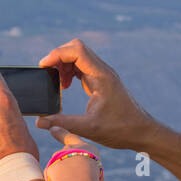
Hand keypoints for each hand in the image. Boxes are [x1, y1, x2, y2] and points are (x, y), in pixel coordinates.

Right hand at [36, 38, 157, 150]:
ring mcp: (103, 74)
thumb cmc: (120, 129)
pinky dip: (70, 72)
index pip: (77, 50)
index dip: (57, 54)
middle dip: (58, 57)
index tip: (43, 67)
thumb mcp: (88, 128)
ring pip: (79, 56)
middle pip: (76, 48)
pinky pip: (82, 67)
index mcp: (101, 76)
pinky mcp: (101, 80)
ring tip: (57, 84)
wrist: (141, 132)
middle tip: (47, 74)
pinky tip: (65, 87)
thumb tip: (39, 122)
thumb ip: (62, 123)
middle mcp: (103, 70)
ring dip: (64, 65)